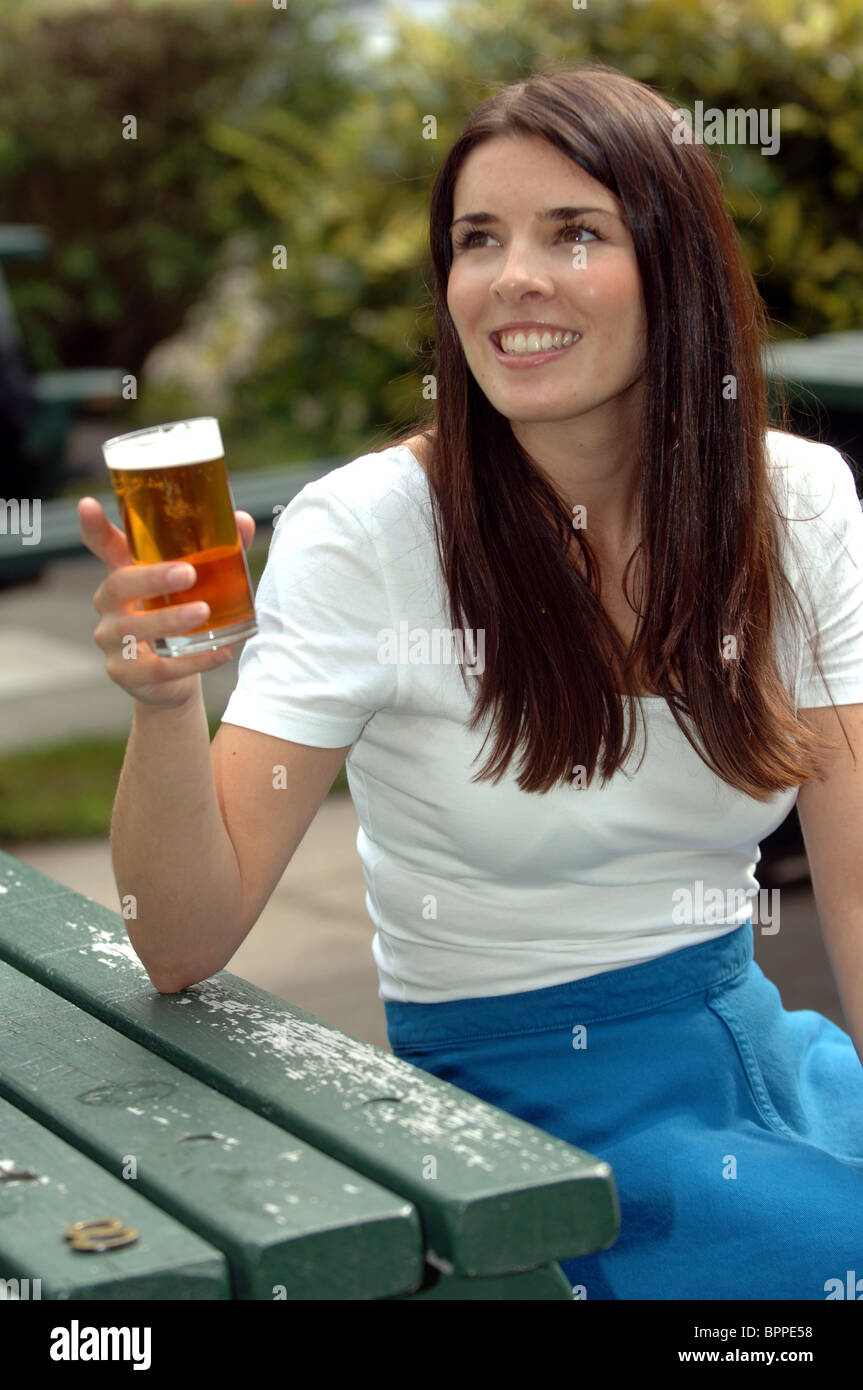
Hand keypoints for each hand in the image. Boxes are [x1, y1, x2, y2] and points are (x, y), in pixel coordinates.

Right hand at [79, 496, 255, 707]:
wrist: (171, 681)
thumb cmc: (179, 618)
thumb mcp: (193, 585)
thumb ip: (216, 552)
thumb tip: (242, 521)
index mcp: (123, 575)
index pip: (102, 546)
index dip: (92, 527)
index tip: (89, 505)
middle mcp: (109, 606)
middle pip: (118, 585)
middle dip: (151, 578)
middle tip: (187, 572)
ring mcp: (113, 641)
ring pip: (134, 628)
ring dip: (170, 620)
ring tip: (204, 611)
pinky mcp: (127, 674)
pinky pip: (159, 668)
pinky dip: (193, 660)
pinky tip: (221, 651)